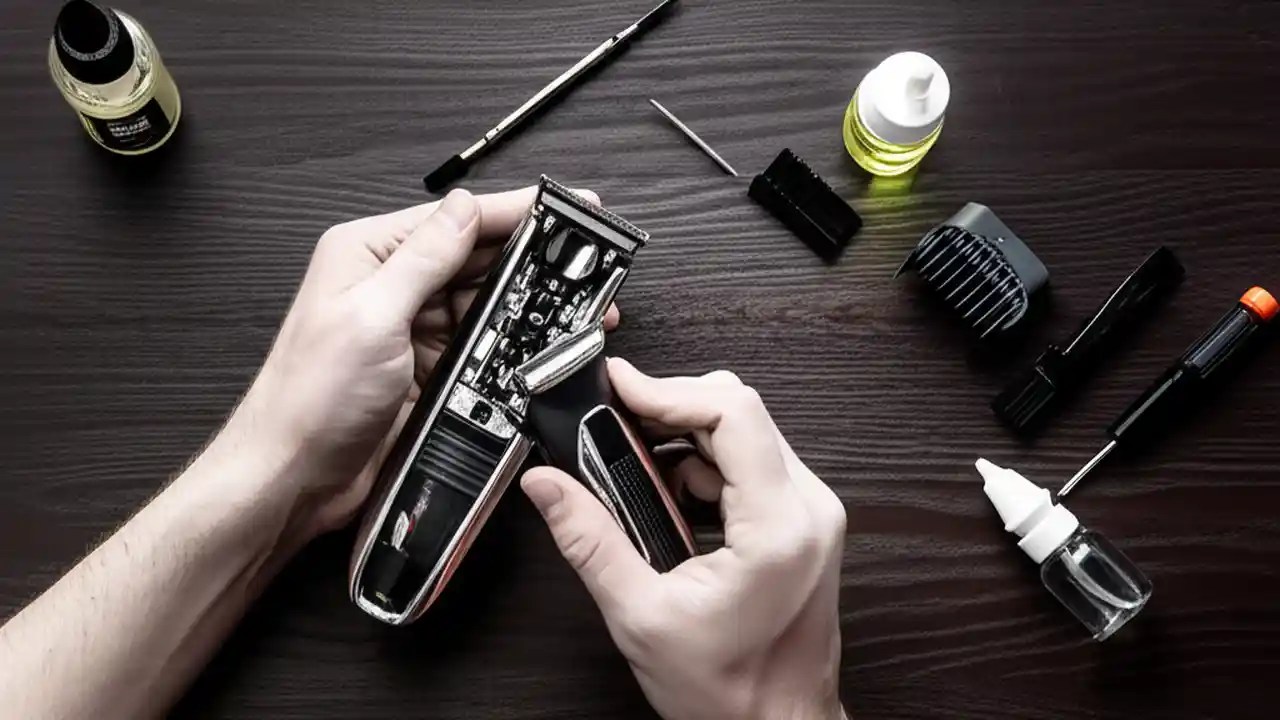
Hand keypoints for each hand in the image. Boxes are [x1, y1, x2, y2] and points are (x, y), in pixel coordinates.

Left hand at [234, 187, 614, 541]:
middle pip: (477, 258)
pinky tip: (545, 341)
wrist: (293, 477)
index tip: (570, 207)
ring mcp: (411, 328)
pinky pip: (481, 345)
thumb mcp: (372, 316)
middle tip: (592, 260)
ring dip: (530, 303)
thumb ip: (423, 259)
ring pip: (485, 302)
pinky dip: (513, 342)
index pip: (456, 219)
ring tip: (584, 304)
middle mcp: (390, 285)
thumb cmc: (311, 397)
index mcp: (368, 254)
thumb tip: (466, 208)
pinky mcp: (427, 367)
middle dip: (535, 258)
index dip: (516, 210)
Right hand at [521, 359, 847, 719]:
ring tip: (634, 467)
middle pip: (739, 411)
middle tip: (615, 423)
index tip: (621, 387)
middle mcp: (809, 509)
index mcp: (778, 528)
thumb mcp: (641, 616)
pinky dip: (703, 462)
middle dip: (670, 408)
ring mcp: (812, 512)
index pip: (732, 413)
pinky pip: (752, 461)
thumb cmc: (732, 691)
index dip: (670, 388)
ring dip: (684, 437)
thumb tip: (549, 487)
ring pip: (745, 431)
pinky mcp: (803, 520)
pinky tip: (668, 493)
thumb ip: (589, 541)